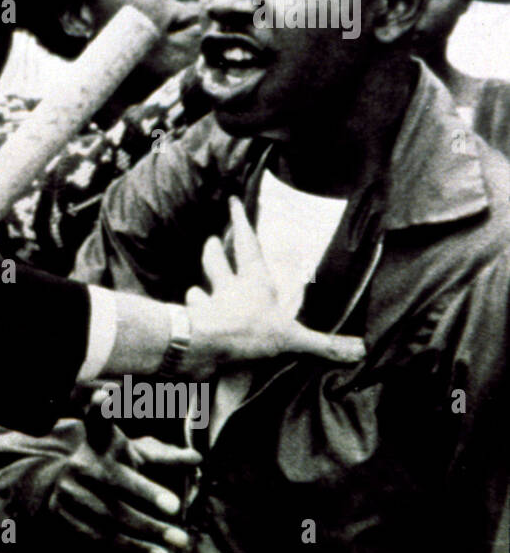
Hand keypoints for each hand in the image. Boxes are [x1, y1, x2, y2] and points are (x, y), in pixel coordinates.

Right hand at [47, 406, 200, 552]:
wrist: (66, 495)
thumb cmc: (112, 472)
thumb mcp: (134, 459)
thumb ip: (163, 458)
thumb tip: (197, 457)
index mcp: (99, 442)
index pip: (98, 421)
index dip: (102, 408)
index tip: (107, 396)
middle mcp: (82, 463)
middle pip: (115, 479)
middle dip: (145, 492)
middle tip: (176, 506)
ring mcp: (70, 491)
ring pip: (112, 514)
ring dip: (148, 529)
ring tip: (178, 539)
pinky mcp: (63, 516)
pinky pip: (101, 538)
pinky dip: (131, 548)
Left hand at [184, 197, 364, 376]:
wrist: (209, 346)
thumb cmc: (250, 333)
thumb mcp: (293, 339)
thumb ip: (323, 345)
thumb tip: (360, 351)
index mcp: (254, 283)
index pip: (247, 246)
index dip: (241, 222)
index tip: (232, 201)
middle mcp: (228, 289)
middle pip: (215, 262)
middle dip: (214, 250)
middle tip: (211, 240)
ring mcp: (208, 304)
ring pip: (197, 288)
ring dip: (197, 288)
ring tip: (196, 288)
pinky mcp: (195, 321)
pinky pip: (191, 314)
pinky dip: (191, 312)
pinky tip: (191, 313)